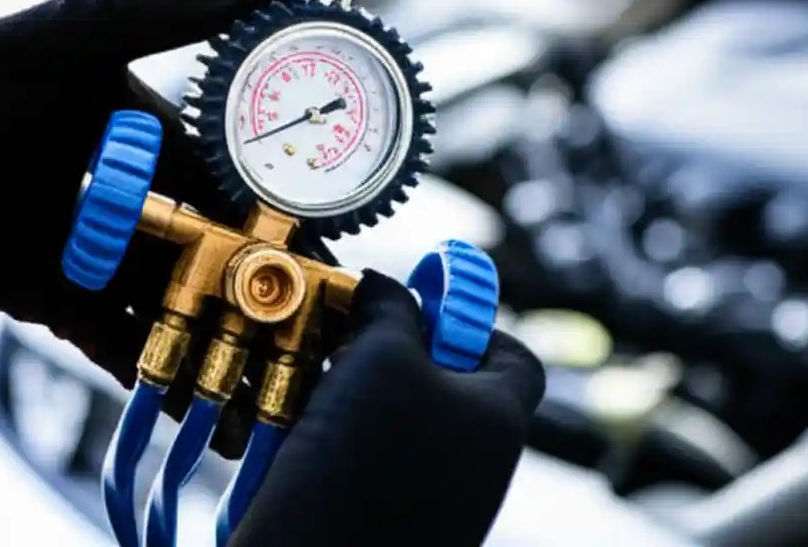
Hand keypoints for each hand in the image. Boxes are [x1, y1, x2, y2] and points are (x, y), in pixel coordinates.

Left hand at [0, 0, 295, 455]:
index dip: (286, 215)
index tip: (333, 240)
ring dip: (231, 343)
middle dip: (269, 288)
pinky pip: (128, 348)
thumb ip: (182, 7)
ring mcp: (108, 260)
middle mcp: (142, 205)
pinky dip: (166, 377)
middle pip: (222, 255)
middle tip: (321, 319)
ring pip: (187, 309)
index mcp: (158, 144)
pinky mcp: (68, 304)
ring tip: (280, 378)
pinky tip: (208, 407)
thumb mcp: (92, 32)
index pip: (240, 187)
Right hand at [230, 271, 544, 546]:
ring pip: (393, 422)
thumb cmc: (363, 464)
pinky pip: (363, 464)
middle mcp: (475, 463)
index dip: (472, 322)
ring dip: (345, 397)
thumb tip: (384, 287)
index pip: (514, 355)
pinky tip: (293, 440)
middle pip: (444, 383)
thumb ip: (390, 309)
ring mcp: (432, 499)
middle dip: (387, 356)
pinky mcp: (385, 521)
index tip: (420, 310)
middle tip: (345, 345)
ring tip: (310, 395)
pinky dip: (327, 442)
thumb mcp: (379, 357)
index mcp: (497, 419)